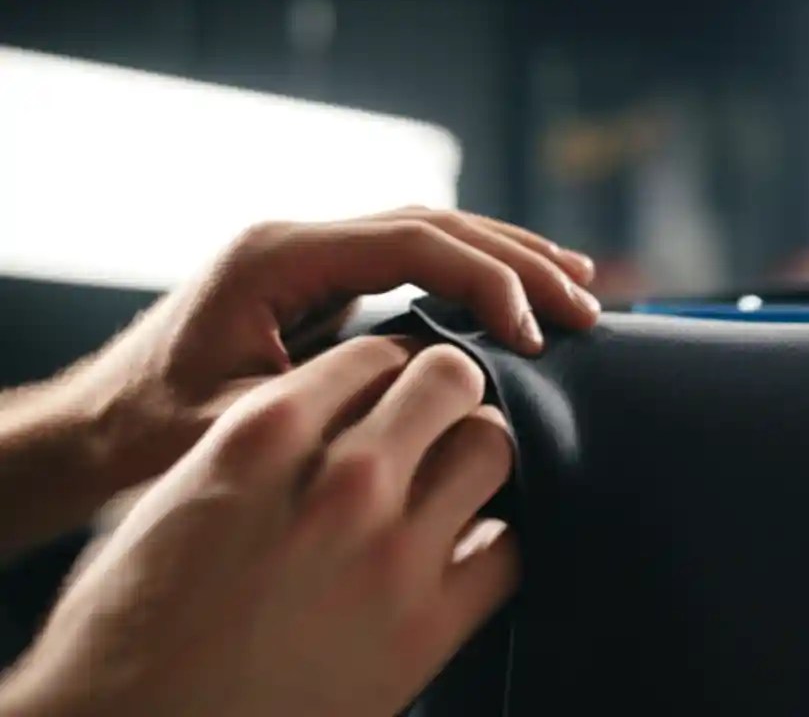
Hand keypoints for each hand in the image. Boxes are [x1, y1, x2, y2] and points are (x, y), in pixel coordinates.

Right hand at [0, 337, 518, 715]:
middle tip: (437, 415)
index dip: (390, 365)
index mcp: (262, 436)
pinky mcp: (430, 628)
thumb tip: (309, 415)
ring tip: (456, 475)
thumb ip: (248, 446)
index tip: (394, 385)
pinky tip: (464, 547)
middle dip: (446, 390)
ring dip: (477, 454)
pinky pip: (506, 548)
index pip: (373, 354)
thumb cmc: (128, 629)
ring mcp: (395, 554)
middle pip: (448, 381)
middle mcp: (342, 480)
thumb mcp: (166, 502)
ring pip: (491, 449)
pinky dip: (492, 540)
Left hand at [62, 208, 595, 520]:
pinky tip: (518, 292)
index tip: (535, 334)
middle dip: (518, 263)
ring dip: (510, 258)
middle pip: (436, 224)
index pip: (413, 242)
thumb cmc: (158, 430)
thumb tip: (440, 380)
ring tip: (578, 286)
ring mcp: (314, 254)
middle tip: (585, 305)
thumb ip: (338, 393)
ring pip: (434, 232)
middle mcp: (301, 239)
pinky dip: (476, 273)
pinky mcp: (326, 278)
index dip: (487, 281)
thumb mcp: (243, 421)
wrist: (107, 422)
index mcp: (280, 257)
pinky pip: (417, 259)